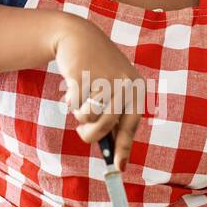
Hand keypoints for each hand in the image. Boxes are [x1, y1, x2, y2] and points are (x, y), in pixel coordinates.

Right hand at [49, 8, 143, 168]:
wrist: (79, 37)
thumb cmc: (97, 70)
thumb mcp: (113, 89)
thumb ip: (114, 116)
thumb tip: (114, 155)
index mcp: (136, 88)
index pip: (131, 124)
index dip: (124, 148)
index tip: (118, 168)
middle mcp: (123, 84)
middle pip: (105, 126)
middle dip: (90, 135)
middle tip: (82, 133)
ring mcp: (103, 79)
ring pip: (87, 118)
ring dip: (79, 114)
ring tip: (80, 99)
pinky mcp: (83, 76)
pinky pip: (73, 105)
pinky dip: (70, 101)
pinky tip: (72, 86)